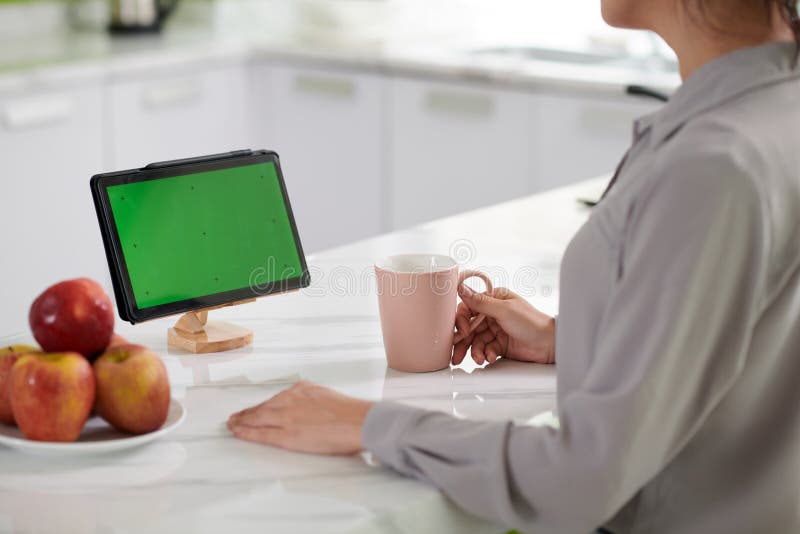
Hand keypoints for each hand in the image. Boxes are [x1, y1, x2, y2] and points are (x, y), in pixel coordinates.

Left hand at [227, 381, 372, 454]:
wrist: (359, 421)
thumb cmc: (352, 413)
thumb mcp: (329, 397)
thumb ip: (314, 400)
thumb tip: (311, 408)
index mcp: (303, 389)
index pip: (276, 398)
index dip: (262, 405)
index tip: (253, 409)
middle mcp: (291, 399)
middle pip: (263, 407)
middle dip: (247, 412)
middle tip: (234, 417)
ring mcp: (287, 416)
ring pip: (257, 418)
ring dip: (242, 421)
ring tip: (232, 425)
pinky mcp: (287, 434)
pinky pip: (261, 433)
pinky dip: (246, 432)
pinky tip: (237, 432)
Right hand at [453, 285, 554, 365]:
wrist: (549, 345)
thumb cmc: (533, 323)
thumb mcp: (504, 310)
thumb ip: (480, 302)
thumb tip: (461, 288)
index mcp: (494, 299)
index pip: (468, 308)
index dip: (462, 320)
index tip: (463, 331)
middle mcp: (493, 313)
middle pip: (469, 327)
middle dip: (463, 341)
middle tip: (457, 352)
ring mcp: (495, 330)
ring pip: (475, 341)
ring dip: (475, 351)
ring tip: (479, 358)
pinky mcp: (499, 344)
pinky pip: (484, 349)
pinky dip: (485, 354)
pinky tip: (490, 357)